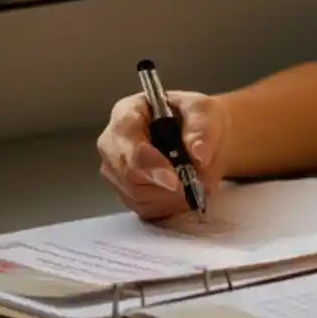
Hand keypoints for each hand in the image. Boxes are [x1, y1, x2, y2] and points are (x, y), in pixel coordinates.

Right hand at [96, 91, 229, 220]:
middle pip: (125, 173)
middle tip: (190, 188)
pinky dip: (168, 205)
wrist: (202, 135)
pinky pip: (143, 207)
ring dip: (168, 196)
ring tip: (195, 185)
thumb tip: (199, 154)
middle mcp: (113, 144)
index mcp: (126, 113)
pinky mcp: (127, 192)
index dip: (148, 163)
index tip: (173, 179)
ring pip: (135, 194)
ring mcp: (117, 171)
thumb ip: (200, 128)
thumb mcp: (203, 110)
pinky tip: (185, 194)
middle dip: (159, 185)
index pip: (126, 141)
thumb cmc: (195, 117)